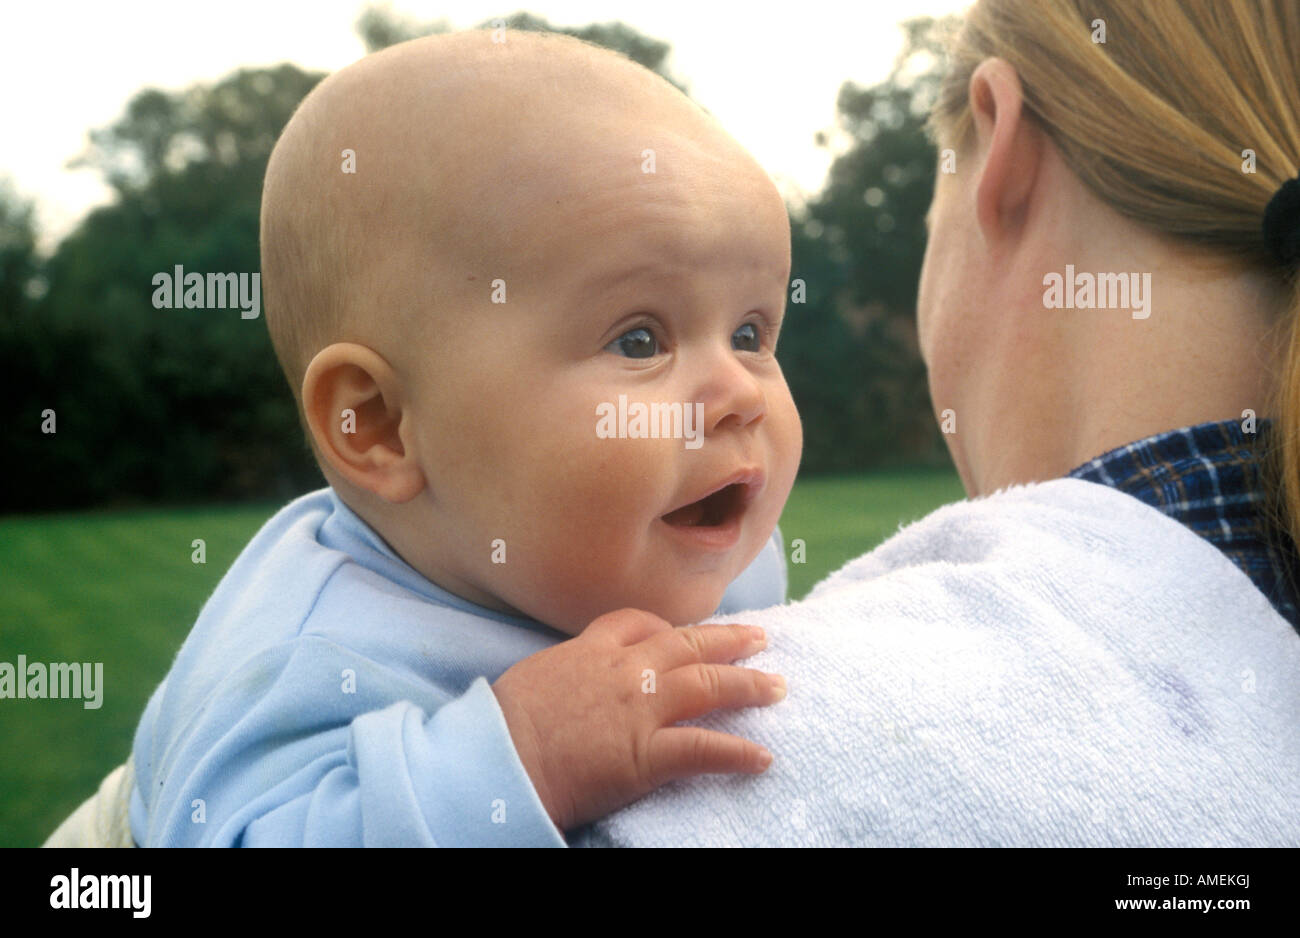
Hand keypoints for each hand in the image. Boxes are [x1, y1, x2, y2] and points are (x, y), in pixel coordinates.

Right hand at [491, 607, 784, 830]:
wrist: (496, 757)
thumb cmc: (501, 723)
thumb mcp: (534, 676)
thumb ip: (564, 670)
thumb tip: (568, 679)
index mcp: (591, 649)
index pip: (639, 622)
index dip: (670, 626)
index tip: (688, 631)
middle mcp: (624, 671)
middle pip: (688, 645)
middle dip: (728, 641)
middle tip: (760, 638)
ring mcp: (639, 710)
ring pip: (707, 686)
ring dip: (748, 685)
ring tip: (777, 687)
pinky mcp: (646, 754)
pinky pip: (703, 750)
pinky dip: (737, 754)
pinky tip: (762, 759)